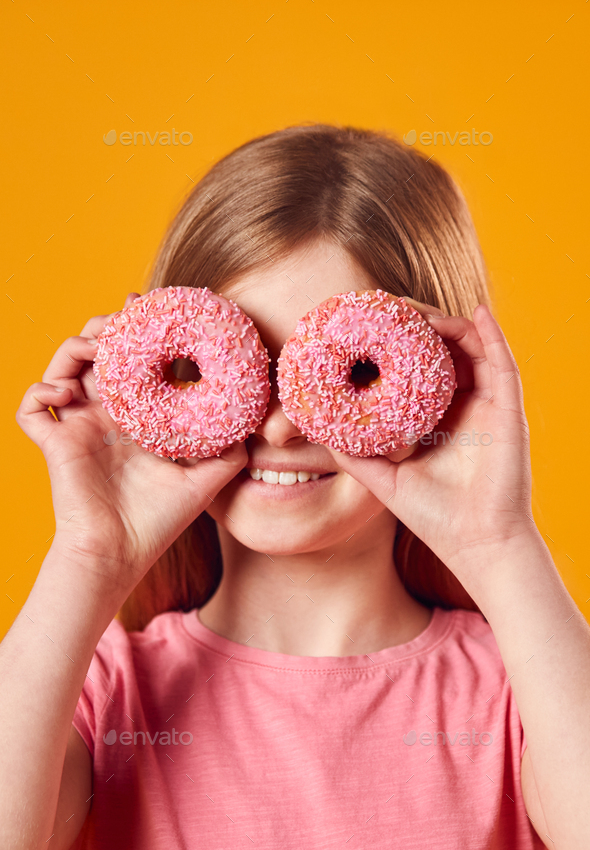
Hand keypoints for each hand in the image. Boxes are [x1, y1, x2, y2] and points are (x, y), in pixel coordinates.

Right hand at [17, 293, 246, 587]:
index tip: (150, 308)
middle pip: (95, 351)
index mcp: (137, 416)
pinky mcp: (54, 444)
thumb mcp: (206, 479)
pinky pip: (30, 408)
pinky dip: (39, 391)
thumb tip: (257, 424)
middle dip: (105, 327)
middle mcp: (105, 415)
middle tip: (123, 321)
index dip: (137, 331)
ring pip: (61, 367)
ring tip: (95, 347)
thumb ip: (231, 450)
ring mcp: (77, 426)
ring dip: (74, 347)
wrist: (122, 555)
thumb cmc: (160, 522)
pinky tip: (65, 394)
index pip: (133, 360)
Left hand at [330, 299, 535, 578]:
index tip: (366, 325)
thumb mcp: (383, 480)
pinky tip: (474, 313)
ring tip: (415, 310)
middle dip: (416, 324)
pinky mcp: (509, 411)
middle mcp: (464, 406)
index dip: (395, 344)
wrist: (476, 544)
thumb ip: (354, 454)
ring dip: (445, 323)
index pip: (417, 369)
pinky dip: (491, 334)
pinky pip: (503, 363)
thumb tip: (317, 429)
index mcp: (437, 419)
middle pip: (442, 350)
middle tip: (384, 306)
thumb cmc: (436, 517)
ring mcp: (489, 406)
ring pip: (470, 348)